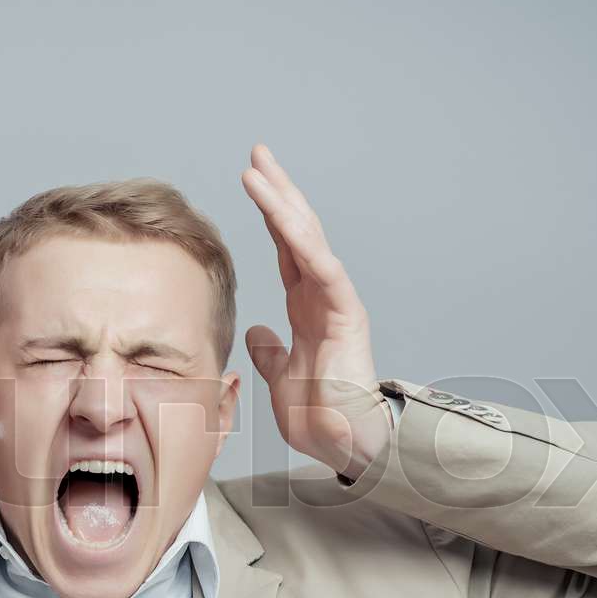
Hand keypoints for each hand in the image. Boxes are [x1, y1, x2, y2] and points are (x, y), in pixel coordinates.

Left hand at [240, 144, 391, 481]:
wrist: (345, 445)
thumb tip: (258, 332)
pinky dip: (297, 236)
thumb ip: (270, 352)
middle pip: (297, 231)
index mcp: (306, 306)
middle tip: (258, 152)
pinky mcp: (345, 311)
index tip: (250, 180)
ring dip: (281, 201)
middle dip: (278, 190)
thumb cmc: (320, 417)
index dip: (269, 215)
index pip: (285, 249)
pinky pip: (319, 264)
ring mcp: (336, 300)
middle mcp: (322, 296)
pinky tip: (277, 210)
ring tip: (257, 167)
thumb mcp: (280, 378)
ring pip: (307, 238)